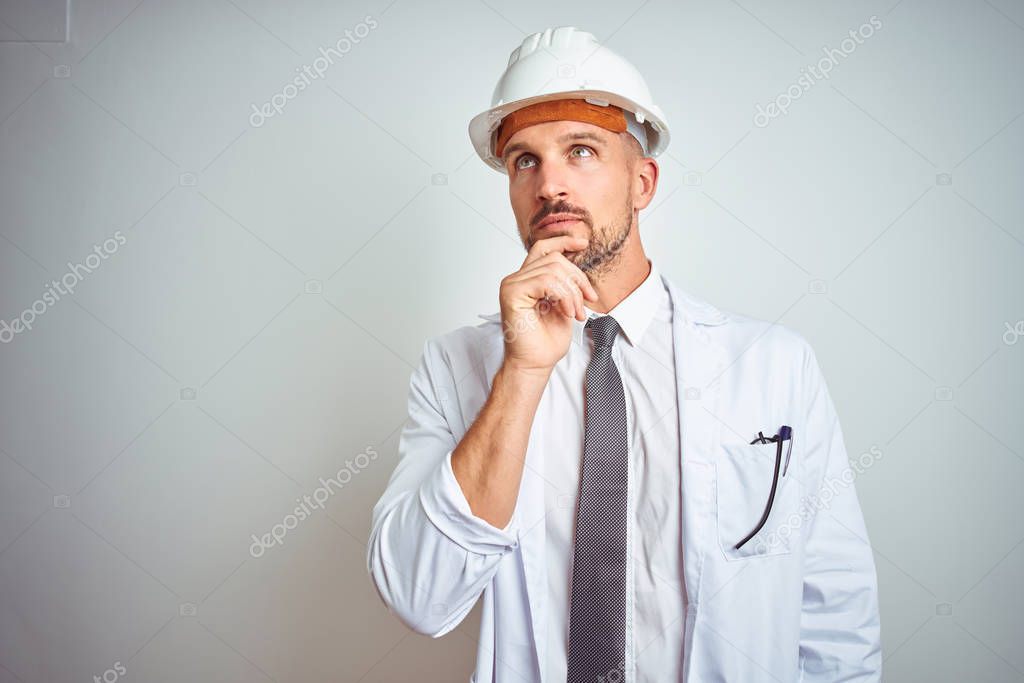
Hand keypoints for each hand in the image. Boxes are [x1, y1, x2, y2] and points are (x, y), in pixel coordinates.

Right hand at [498, 235, 598, 373]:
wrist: (535, 364)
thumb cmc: (546, 342)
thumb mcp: (564, 305)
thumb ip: (565, 284)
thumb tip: (576, 264)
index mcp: (528, 280)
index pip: (543, 248)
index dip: (563, 241)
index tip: (583, 243)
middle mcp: (517, 279)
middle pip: (555, 259)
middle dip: (578, 280)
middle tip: (587, 303)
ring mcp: (512, 284)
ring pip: (554, 270)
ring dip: (573, 293)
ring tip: (576, 314)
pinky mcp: (512, 293)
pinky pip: (547, 281)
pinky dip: (563, 296)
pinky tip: (565, 312)